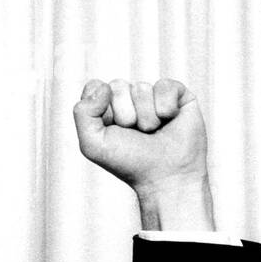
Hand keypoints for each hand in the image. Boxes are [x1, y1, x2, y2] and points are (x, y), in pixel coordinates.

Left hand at [72, 78, 214, 229]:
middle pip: (117, 86)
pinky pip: (165, 85)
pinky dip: (165, 108)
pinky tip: (169, 121)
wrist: (166, 176)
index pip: (95, 87)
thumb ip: (83, 113)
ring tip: (152, 132)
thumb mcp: (92, 144)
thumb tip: (103, 87)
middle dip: (125, 115)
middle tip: (134, 134)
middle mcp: (128, 97)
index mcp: (105, 106)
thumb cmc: (128, 161)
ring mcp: (152, 95)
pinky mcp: (177, 94)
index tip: (111, 130)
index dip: (102, 109)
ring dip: (146, 117)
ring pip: (141, 88)